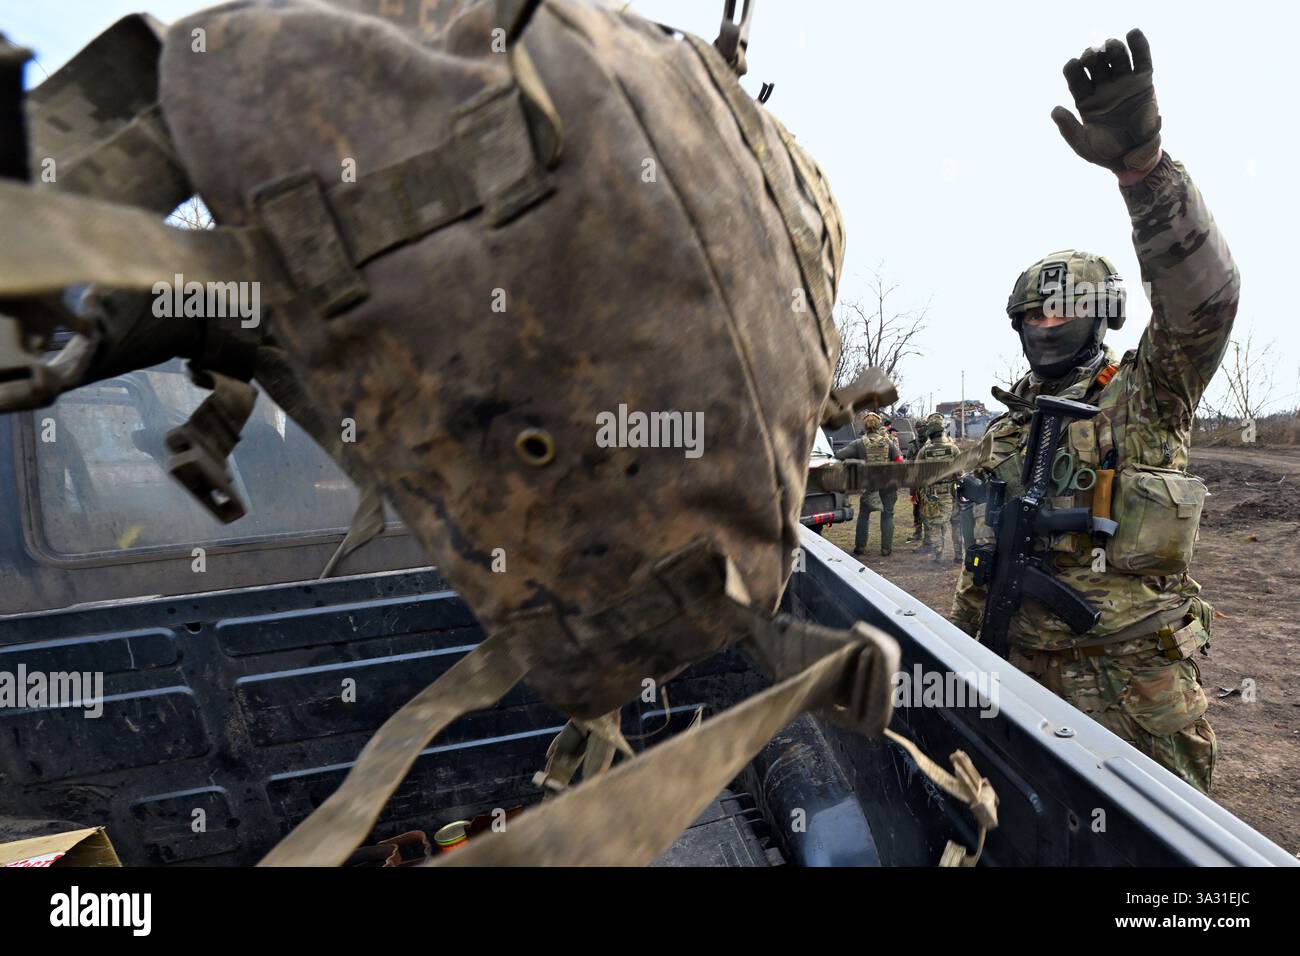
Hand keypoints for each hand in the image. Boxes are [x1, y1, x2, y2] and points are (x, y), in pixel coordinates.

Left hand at [1051, 28, 1161, 177]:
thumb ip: (1068, 128)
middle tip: (1092, 55)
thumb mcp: (1082, 144)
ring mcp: (1123, 84)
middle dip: (1092, 56)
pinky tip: (1133, 33)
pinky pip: (1142, 60)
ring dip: (1112, 48)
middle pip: (1095, 63)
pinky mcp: (1143, 82)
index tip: (1073, 64)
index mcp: (1085, 99)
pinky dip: (1138, 45)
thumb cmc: (1106, 153)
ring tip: (1110, 46)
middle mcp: (1103, 88)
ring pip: (1116, 58)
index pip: (1075, 77)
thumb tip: (1054, 110)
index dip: (1072, 68)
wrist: (1134, 158)